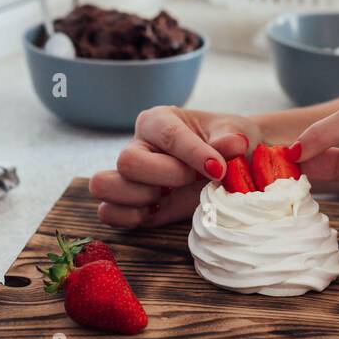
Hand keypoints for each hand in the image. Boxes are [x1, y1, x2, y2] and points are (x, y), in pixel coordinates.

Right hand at [90, 106, 262, 227]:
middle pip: (127, 160)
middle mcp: (138, 145)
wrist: (228, 165)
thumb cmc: (226, 143)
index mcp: (159, 120)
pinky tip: (156, 211)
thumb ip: (229, 140)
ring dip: (138, 197)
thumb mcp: (234, 134)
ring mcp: (129, 175)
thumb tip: (234, 143)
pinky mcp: (128, 202)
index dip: (193, 154)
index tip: (218, 170)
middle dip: (164, 176)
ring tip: (166, 197)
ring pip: (103, 185)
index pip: (166, 134)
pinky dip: (129, 217)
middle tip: (190, 180)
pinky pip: (108, 212)